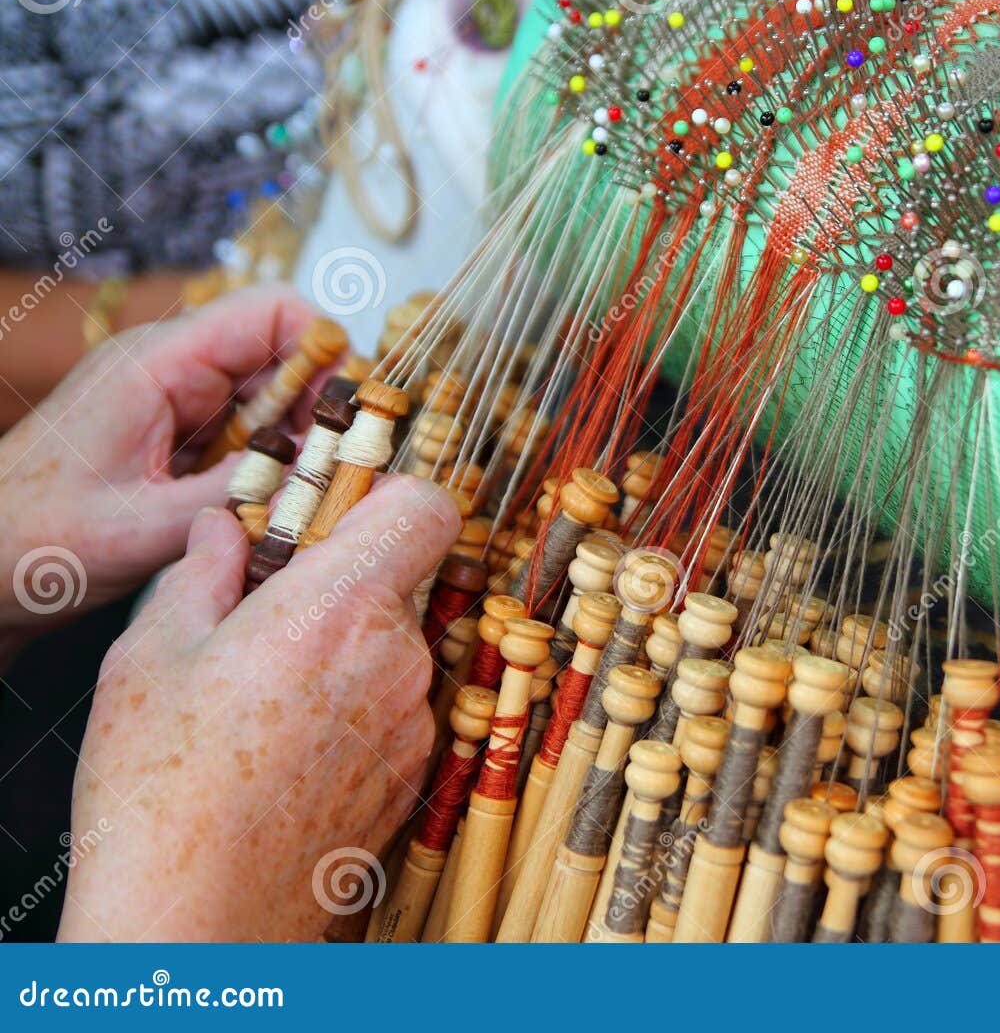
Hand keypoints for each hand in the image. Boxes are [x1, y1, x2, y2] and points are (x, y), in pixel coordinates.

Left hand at [0, 286, 314, 658]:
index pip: (272, 311)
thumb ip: (240, 495)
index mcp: (159, 366)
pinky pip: (248, 425)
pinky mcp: (176, 426)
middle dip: (319, 407)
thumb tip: (323, 475)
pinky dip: (269, 457)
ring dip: (296, 438)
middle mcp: (171, 367)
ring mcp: (174, 395)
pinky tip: (263, 499)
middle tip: (329, 471)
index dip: (325, 349)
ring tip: (295, 493)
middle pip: (284, 352)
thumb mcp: (146, 526)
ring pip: (272, 392)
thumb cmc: (37, 538)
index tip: (347, 414)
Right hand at [58, 474, 460, 941]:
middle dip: (344, 584)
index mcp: (341, 608)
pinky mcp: (412, 777)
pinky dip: (353, 713)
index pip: (426, 508)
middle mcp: (398, 660)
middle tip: (267, 615)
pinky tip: (283, 750)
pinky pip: (394, 712)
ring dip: (345, 654)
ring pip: (394, 650)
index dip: (389, 496)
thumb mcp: (151, 657)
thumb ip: (203, 574)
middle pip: (401, 581)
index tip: (340, 512)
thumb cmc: (163, 794)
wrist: (200, 926)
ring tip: (260, 699)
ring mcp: (414, 724)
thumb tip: (224, 532)